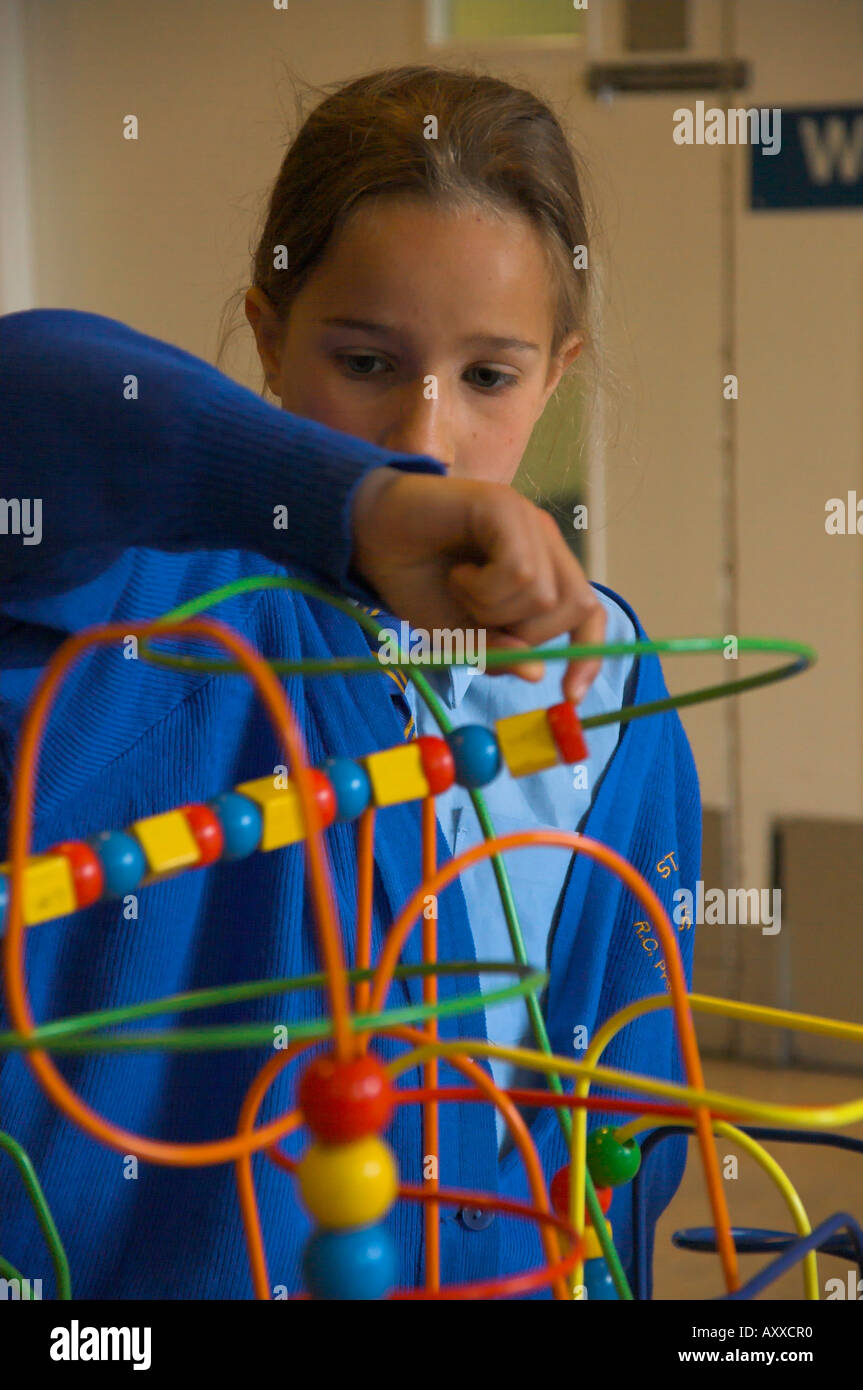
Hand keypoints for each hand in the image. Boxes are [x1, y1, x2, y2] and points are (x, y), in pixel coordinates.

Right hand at [350, 467, 605, 704]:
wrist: (368, 535)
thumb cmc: (416, 579)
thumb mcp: (458, 635)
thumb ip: (498, 652)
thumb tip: (537, 672)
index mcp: (542, 569)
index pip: (588, 612)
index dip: (588, 654)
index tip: (571, 695)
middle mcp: (544, 542)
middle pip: (574, 607)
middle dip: (525, 633)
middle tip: (478, 618)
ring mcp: (528, 521)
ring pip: (544, 594)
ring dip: (493, 608)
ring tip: (459, 587)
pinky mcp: (506, 507)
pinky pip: (520, 572)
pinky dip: (484, 589)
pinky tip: (458, 574)